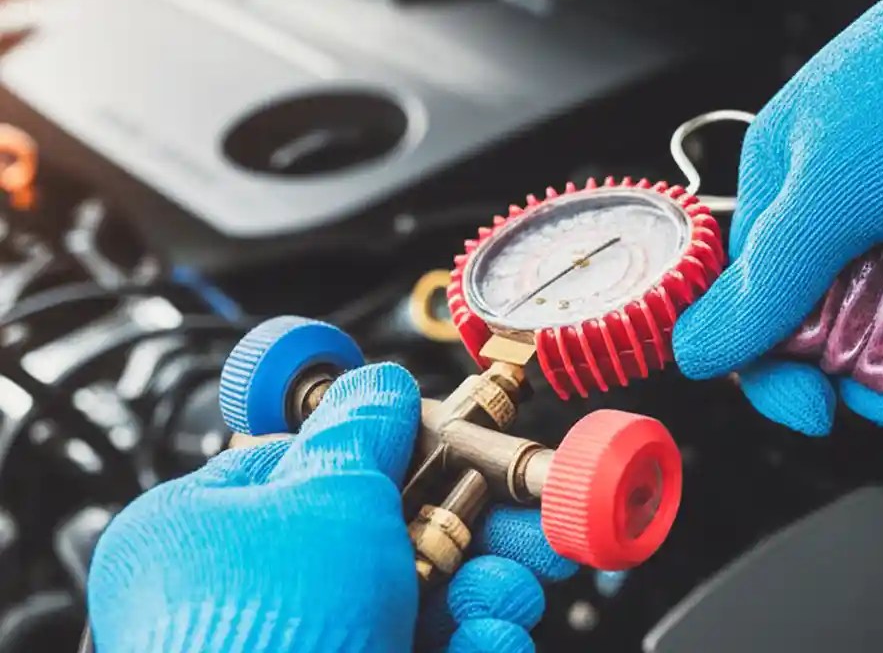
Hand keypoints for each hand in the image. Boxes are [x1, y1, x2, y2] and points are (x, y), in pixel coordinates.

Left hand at [87, 363, 577, 651]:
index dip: (403, 448)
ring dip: (488, 586)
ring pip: (428, 600)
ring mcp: (315, 652)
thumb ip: (363, 432)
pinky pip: (441, 652)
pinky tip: (492, 638)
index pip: (321, 465)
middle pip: (394, 534)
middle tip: (537, 515)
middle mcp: (263, 596)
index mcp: (215, 531)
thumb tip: (378, 386)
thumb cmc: (257, 632)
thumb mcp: (325, 494)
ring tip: (510, 586)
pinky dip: (481, 644)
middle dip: (479, 522)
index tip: (469, 442)